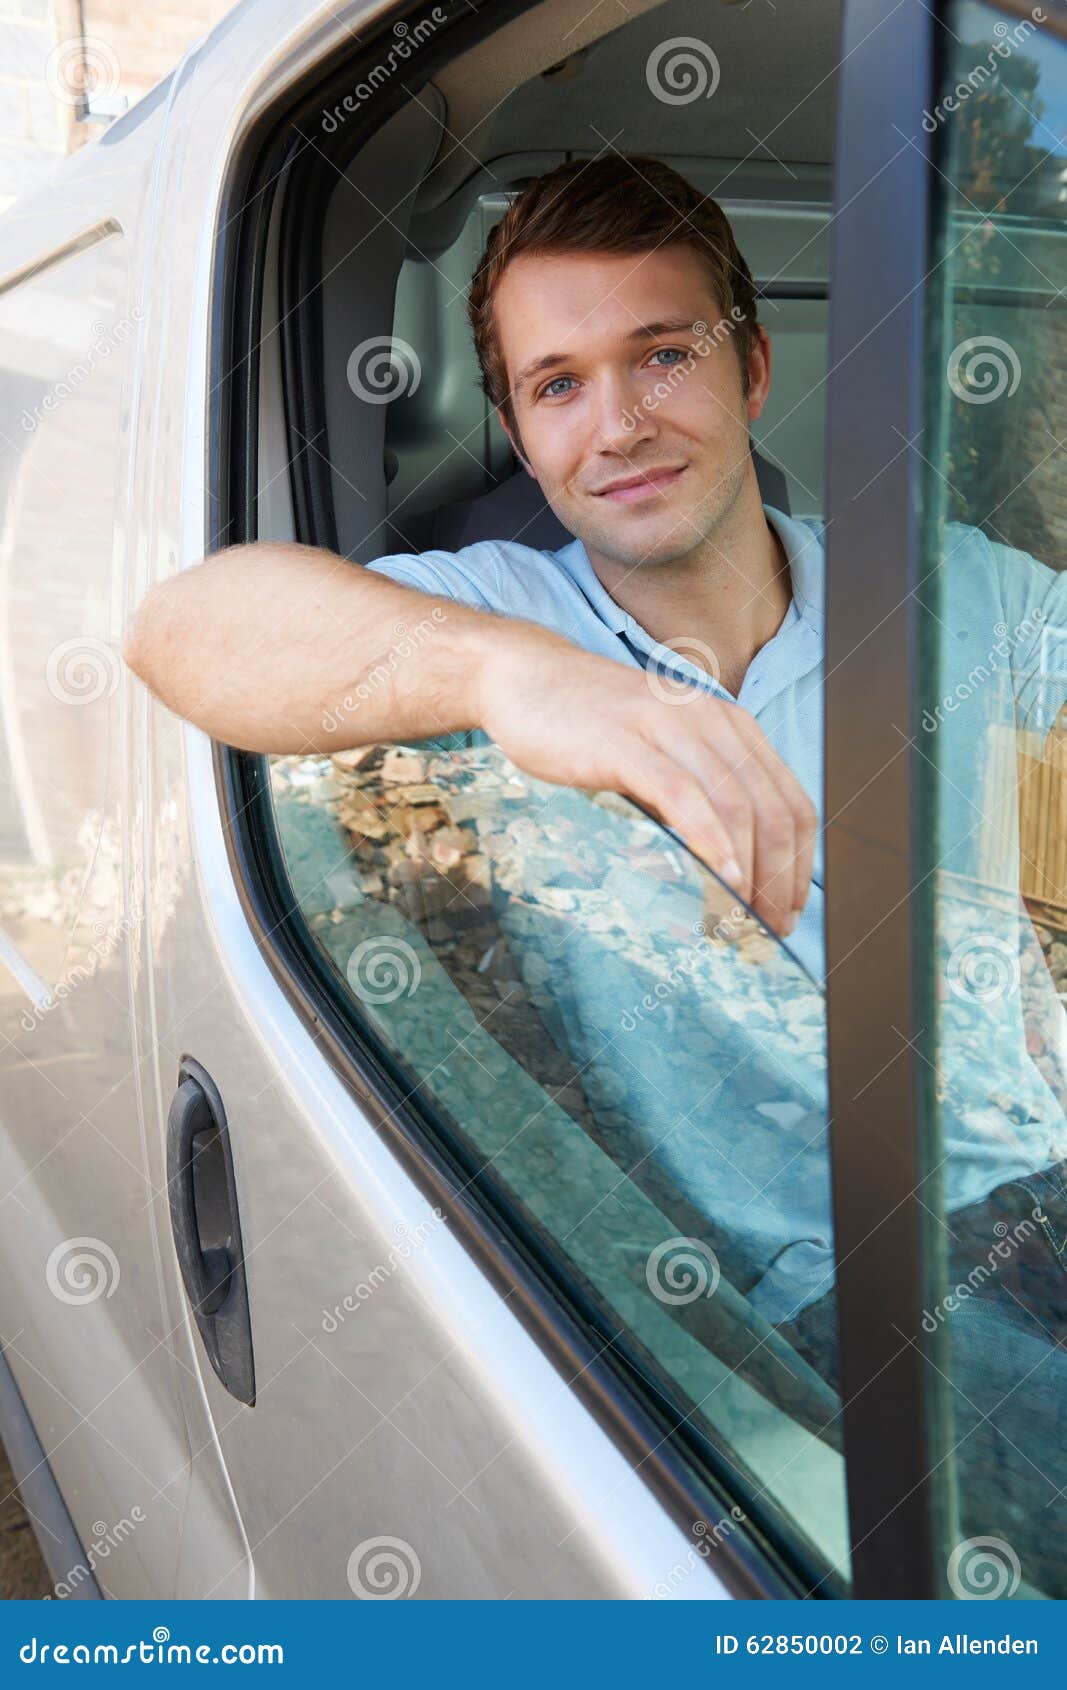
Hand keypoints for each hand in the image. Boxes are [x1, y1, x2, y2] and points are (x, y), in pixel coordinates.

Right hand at [478, 626, 816, 938]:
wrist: (527, 676)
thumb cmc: (592, 724)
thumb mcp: (664, 751)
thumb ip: (699, 793)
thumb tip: (728, 868)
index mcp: (731, 727)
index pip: (791, 802)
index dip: (799, 865)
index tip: (788, 911)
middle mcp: (712, 722)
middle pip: (772, 811)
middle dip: (779, 879)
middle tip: (769, 929)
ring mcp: (670, 728)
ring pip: (735, 806)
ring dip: (748, 873)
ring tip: (744, 919)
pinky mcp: (627, 742)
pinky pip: (683, 796)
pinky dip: (709, 841)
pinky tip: (718, 878)